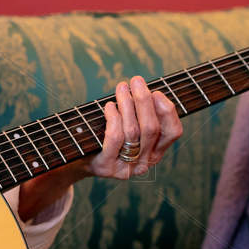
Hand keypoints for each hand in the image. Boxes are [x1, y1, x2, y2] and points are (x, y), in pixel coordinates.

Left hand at [17, 76, 182, 219]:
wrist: (75, 161)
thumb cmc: (104, 135)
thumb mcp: (126, 125)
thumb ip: (140, 112)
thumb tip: (146, 87)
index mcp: (155, 154)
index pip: (173, 132)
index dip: (168, 111)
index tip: (157, 92)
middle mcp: (144, 164)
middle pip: (151, 129)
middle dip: (144, 101)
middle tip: (136, 80)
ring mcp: (125, 168)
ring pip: (133, 131)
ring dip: (128, 104)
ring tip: (122, 87)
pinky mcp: (106, 167)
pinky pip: (115, 138)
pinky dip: (114, 118)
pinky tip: (109, 106)